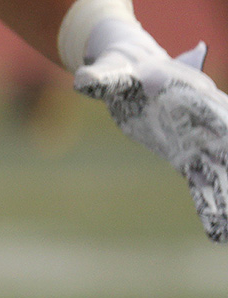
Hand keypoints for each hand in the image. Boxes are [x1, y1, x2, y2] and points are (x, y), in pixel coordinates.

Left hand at [76, 41, 227, 240]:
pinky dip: (210, 201)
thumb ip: (102, 79)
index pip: (217, 114)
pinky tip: (218, 230)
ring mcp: (197, 137)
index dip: (225, 128)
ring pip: (218, 168)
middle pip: (226, 146)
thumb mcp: (111, 71)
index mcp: (192, 93)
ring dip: (224, 192)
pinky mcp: (186, 154)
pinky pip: (202, 179)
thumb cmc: (121, 66)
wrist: (129, 67)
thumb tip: (82, 80)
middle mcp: (204, 116)